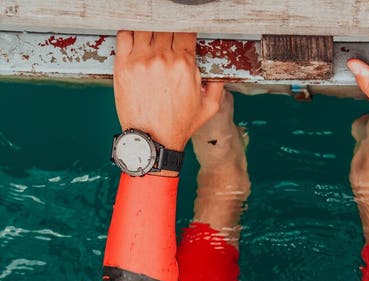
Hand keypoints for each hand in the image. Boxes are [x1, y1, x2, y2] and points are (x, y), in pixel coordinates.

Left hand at [113, 31, 223, 151]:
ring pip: (145, 27)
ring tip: (151, 44)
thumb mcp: (209, 107)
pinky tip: (135, 42)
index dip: (184, 33)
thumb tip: (219, 68)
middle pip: (165, 26)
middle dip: (167, 33)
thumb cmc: (179, 126)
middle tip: (166, 44)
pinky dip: (130, 33)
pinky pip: (125, 34)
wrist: (154, 141)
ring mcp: (141, 60)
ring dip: (149, 32)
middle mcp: (162, 59)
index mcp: (184, 64)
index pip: (185, 31)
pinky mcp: (124, 65)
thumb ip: (217, 83)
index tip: (181, 38)